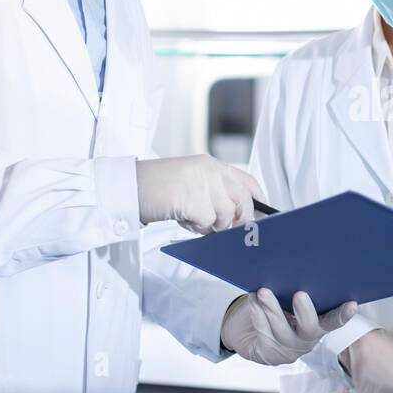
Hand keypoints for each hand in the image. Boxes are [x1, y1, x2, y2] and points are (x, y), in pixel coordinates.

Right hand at [135, 155, 263, 232]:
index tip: (263, 214)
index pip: (247, 181)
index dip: (258, 200)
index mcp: (211, 165)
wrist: (129, 187)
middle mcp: (211, 171)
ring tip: (191, 218)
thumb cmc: (155, 188)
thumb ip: (214, 193)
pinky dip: (197, 227)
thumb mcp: (190, 182)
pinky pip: (208, 223)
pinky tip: (183, 218)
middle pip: (243, 201)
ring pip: (226, 216)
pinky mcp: (194, 200)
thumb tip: (239, 215)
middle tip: (222, 227)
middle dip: (237, 220)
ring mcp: (203, 184)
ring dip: (212, 225)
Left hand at [222, 289, 357, 365]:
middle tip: (300, 294)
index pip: (334, 321)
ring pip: (283, 332)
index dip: (343, 315)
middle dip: (305, 311)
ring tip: (264, 292)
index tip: (352, 304)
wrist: (248, 331)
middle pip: (310, 329)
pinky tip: (254, 301)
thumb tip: (303, 262)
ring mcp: (289, 349)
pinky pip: (265, 336)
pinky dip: (258, 316)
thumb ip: (297, 288)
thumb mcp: (288, 297)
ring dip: (273, 309)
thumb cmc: (274, 307)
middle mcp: (307, 339)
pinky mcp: (269, 355)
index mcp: (318, 324)